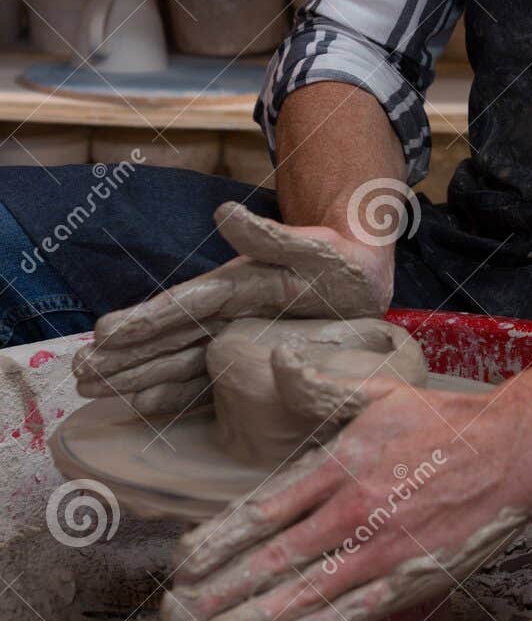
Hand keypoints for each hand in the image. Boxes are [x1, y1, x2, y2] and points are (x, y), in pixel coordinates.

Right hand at [71, 202, 391, 417]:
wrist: (364, 281)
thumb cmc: (339, 260)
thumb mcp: (312, 248)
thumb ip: (269, 237)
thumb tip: (223, 213)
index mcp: (233, 284)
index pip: (181, 306)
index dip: (143, 321)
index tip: (104, 333)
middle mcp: (222, 313)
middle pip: (164, 337)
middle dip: (123, 356)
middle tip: (78, 373)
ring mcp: (230, 338)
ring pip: (173, 361)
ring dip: (134, 376)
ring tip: (91, 389)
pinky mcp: (245, 360)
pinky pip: (202, 383)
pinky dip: (170, 395)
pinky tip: (138, 406)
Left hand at [161, 368, 531, 620]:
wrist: (511, 448)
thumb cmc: (445, 421)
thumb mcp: (379, 390)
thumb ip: (323, 384)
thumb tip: (279, 363)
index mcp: (342, 462)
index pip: (266, 507)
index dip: (220, 537)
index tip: (185, 559)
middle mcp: (354, 507)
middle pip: (274, 555)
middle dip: (222, 585)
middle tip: (179, 610)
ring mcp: (383, 546)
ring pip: (307, 587)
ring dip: (255, 612)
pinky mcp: (413, 573)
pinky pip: (356, 607)